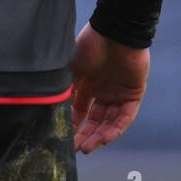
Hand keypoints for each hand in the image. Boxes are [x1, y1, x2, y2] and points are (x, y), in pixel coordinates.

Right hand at [70, 22, 149, 153]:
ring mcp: (118, 93)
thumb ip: (63, 87)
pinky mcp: (133, 93)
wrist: (114, 31)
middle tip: (76, 149)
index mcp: (87, 84)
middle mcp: (102, 91)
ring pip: (110, 121)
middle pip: (94, 120)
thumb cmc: (89, 45)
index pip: (79, 111)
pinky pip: (126, 116)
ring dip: (99, 135)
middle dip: (85, 135)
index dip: (73, 125)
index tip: (65, 140)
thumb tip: (47, 106)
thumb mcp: (70, 69)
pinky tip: (105, 138)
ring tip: (88, 147)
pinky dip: (116, 128)